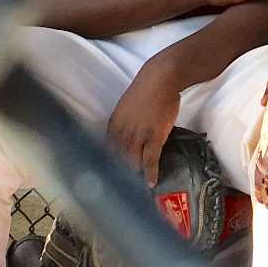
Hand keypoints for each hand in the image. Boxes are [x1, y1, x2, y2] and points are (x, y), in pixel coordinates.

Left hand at [107, 62, 181, 184]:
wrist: (160, 79)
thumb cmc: (145, 90)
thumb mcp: (126, 107)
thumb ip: (123, 124)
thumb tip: (127, 137)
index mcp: (113, 124)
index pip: (106, 150)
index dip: (109, 164)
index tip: (111, 175)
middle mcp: (122, 132)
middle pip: (118, 159)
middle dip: (121, 173)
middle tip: (126, 186)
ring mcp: (138, 135)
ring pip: (133, 162)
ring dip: (136, 174)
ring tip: (139, 187)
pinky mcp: (154, 137)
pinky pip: (150, 160)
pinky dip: (150, 173)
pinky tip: (152, 182)